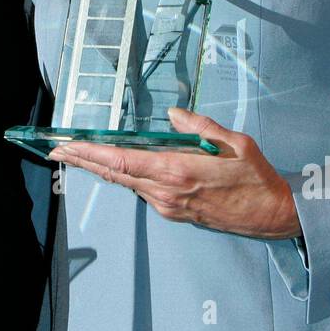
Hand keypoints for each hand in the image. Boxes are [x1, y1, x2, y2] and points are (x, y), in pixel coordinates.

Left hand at [48, 107, 301, 239]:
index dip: (90, 153)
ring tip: (78, 155)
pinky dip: (125, 177)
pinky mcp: (175, 213)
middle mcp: (167, 192)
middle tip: (56, 150)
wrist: (273, 216)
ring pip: (126, 184)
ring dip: (101, 169)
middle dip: (83, 161)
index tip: (66, 145)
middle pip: (115, 174)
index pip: (123, 160)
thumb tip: (172, 115)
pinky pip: (142, 191)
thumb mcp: (235, 142)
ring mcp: (169, 206)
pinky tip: (115, 167)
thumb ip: (200, 126)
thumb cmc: (257, 177)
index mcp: (178, 171)